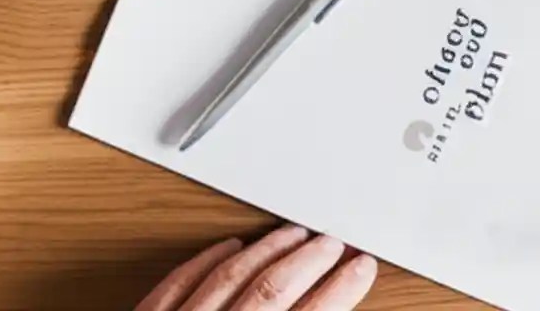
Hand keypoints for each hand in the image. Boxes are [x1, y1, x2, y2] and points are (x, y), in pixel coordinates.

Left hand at [135, 226, 376, 310]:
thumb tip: (327, 308)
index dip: (342, 288)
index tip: (361, 267)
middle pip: (272, 288)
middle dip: (309, 260)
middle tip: (333, 242)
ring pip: (228, 277)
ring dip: (266, 251)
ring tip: (291, 235)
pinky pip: (177, 284)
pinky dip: (206, 262)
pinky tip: (227, 247)